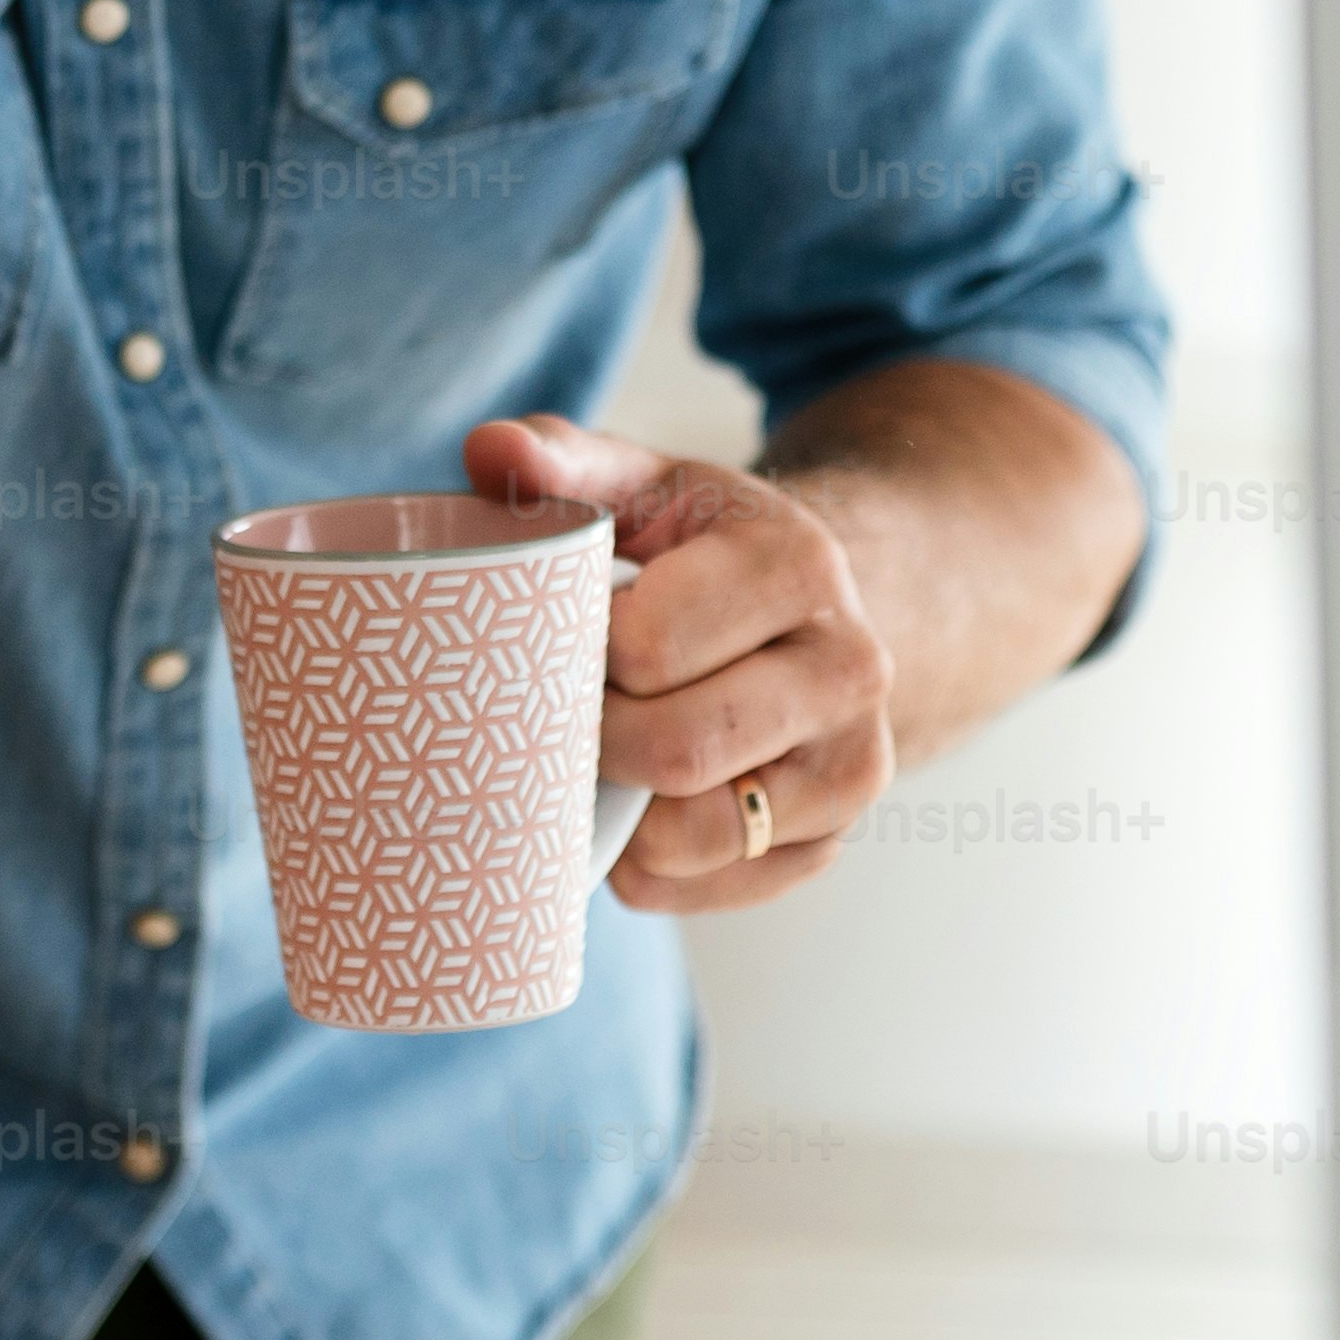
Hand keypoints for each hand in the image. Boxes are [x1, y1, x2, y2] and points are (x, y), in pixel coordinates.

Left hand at [472, 412, 894, 914]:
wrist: (815, 614)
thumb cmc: (704, 547)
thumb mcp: (646, 485)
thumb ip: (563, 459)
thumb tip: (488, 450)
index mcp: (798, 567)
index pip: (648, 646)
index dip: (581, 654)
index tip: (567, 637)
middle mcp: (849, 671)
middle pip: (675, 750)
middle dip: (593, 739)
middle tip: (564, 708)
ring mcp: (851, 767)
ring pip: (693, 837)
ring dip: (618, 813)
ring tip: (599, 757)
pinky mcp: (830, 840)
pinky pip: (704, 889)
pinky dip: (645, 866)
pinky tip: (637, 807)